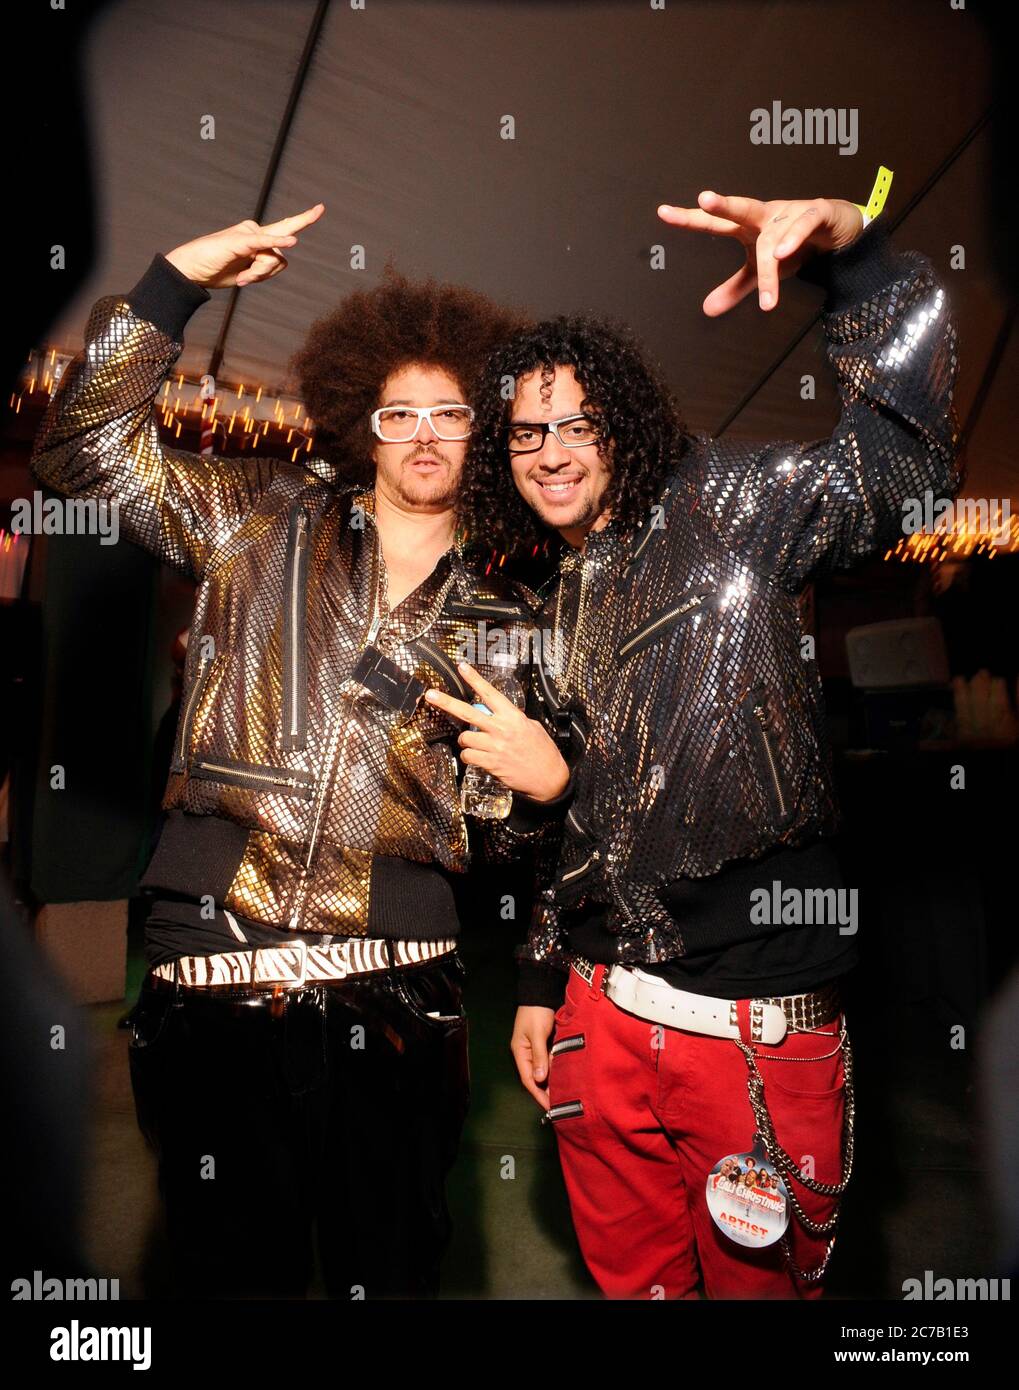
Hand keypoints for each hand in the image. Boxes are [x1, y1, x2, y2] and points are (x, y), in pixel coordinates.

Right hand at [163, 203, 325, 287]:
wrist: (190, 270)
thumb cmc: (216, 270)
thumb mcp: (247, 274)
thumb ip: (265, 268)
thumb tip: (276, 261)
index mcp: (257, 239)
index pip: (285, 227)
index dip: (303, 219)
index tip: (320, 208)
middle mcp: (254, 231)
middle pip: (280, 256)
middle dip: (269, 273)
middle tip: (261, 266)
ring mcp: (247, 234)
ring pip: (273, 259)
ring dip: (259, 275)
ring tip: (241, 278)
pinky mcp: (240, 240)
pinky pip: (265, 242)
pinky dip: (278, 242)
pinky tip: (293, 241)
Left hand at [424, 660, 570, 802]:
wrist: (549, 778)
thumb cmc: (542, 752)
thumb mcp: (531, 727)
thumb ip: (511, 719)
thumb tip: (495, 715)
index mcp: (512, 717)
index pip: (489, 693)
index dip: (474, 679)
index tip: (462, 668)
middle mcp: (501, 729)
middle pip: (467, 712)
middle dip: (446, 702)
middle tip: (431, 694)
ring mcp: (495, 747)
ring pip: (465, 738)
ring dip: (466, 741)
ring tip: (476, 744)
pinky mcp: (491, 764)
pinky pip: (468, 756)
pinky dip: (469, 757)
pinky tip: (478, 758)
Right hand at [511, 1006, 556, 1108]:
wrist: (541, 992)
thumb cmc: (536, 1011)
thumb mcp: (537, 1033)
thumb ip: (539, 1056)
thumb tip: (539, 1079)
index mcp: (520, 1052)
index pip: (528, 1079)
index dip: (538, 1094)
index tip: (549, 1107)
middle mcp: (527, 1053)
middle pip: (536, 1078)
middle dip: (546, 1091)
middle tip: (561, 1104)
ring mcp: (536, 1049)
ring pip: (544, 1070)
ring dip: (553, 1081)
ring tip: (565, 1094)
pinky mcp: (545, 1044)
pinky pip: (550, 1061)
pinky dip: (557, 1068)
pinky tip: (565, 1076)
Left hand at [657, 191, 864, 314]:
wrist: (834, 231)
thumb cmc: (791, 244)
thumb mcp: (760, 270)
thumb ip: (735, 288)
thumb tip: (707, 310)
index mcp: (747, 226)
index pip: (714, 224)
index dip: (689, 218)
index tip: (662, 212)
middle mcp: (765, 214)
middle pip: (742, 209)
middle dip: (724, 204)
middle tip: (705, 199)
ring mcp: (790, 211)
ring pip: (777, 233)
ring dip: (775, 250)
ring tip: (775, 259)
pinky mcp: (817, 212)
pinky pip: (805, 223)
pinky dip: (797, 235)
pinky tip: (787, 251)